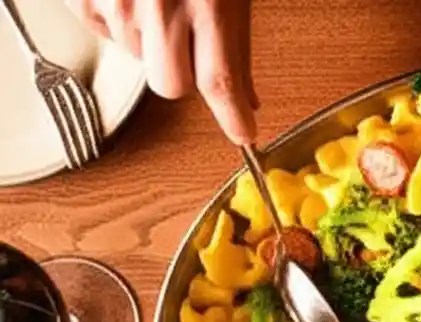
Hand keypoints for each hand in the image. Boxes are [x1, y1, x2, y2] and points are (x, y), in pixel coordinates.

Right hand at [65, 0, 257, 143]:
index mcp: (208, 0)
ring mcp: (117, 0)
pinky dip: (116, 15)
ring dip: (150, 39)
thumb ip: (238, 42)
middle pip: (171, 85)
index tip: (244, 135)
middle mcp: (160, 4)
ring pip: (137, 56)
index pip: (221, 80)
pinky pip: (102, 28)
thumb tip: (245, 96)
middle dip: (183, 76)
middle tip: (190, 47)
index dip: (234, 117)